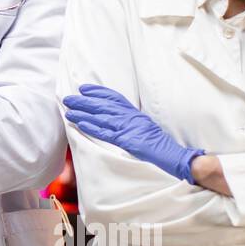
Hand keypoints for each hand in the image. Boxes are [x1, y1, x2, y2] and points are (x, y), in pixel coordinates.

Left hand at [63, 84, 203, 182]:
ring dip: (83, 112)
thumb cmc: (162, 147)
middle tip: (69, 98)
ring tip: (68, 109)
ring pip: (101, 117)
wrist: (175, 157)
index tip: (84, 88)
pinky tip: (80, 123)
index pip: (115, 98)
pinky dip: (91, 126)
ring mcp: (129, 128)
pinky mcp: (127, 140)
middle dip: (85, 101)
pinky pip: (106, 132)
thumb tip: (117, 123)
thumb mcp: (146, 130)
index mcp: (136, 114)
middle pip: (104, 105)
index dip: (98, 92)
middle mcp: (131, 118)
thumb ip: (133, 124)